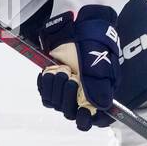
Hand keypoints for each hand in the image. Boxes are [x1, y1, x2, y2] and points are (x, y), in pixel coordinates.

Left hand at [36, 6, 120, 131]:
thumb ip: (99, 85)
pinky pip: (45, 94)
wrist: (78, 26)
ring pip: (56, 104)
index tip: (83, 112)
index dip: (88, 119)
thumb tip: (101, 106)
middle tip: (70, 76)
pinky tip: (49, 72)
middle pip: (71, 113)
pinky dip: (45, 84)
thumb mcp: (99, 63)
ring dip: (56, 88)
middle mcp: (83, 96)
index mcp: (99, 95)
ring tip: (61, 70)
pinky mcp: (54, 83)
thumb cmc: (93, 44)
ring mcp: (67, 90)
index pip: (94, 119)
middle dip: (68, 96)